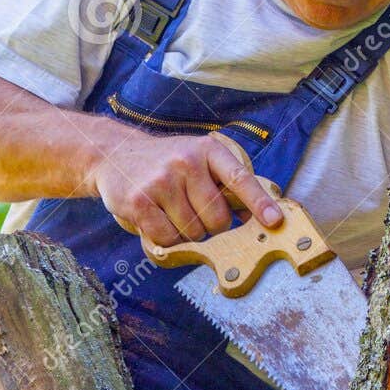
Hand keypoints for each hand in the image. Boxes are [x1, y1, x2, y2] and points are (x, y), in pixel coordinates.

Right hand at [90, 129, 282, 246]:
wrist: (115, 154)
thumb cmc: (167, 163)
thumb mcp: (199, 160)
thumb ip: (226, 183)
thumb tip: (258, 217)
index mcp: (208, 150)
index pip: (240, 179)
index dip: (259, 202)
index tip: (275, 221)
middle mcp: (186, 162)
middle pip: (218, 218)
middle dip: (211, 225)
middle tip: (194, 211)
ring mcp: (161, 181)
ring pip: (193, 232)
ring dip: (187, 233)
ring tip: (171, 211)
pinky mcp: (139, 202)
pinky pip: (167, 239)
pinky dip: (166, 239)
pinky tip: (156, 220)